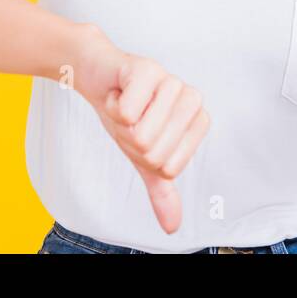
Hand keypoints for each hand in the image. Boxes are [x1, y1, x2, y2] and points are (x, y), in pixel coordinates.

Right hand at [70, 25, 211, 233]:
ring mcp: (171, 81)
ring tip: (124, 103)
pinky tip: (117, 91)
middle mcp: (191, 99)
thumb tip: (172, 228)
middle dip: (130, 139)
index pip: (169, 166)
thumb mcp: (143, 158)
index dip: (146, 156)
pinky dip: (112, 106)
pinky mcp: (147, 69)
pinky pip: (128, 110)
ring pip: (141, 134)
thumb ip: (162, 191)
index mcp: (198, 121)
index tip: (142, 134)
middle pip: (154, 152)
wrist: (98, 78)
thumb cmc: (126, 115)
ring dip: (120, 123)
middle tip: (130, 117)